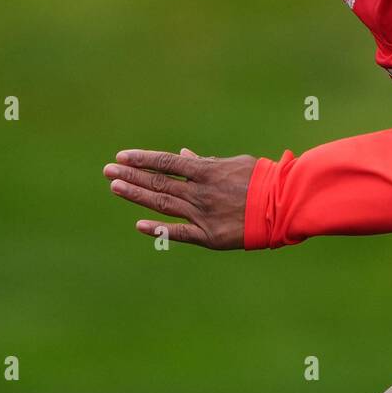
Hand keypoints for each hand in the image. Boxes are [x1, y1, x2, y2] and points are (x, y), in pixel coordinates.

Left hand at [104, 147, 255, 249]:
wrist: (283, 205)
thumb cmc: (261, 180)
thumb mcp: (233, 164)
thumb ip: (205, 163)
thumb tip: (183, 156)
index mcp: (207, 171)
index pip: (167, 163)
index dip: (143, 159)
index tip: (122, 157)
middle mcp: (200, 192)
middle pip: (158, 183)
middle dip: (131, 176)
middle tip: (108, 171)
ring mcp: (202, 214)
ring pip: (162, 204)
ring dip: (136, 195)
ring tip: (115, 187)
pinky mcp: (209, 236)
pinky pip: (180, 233)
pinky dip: (159, 229)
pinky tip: (139, 225)